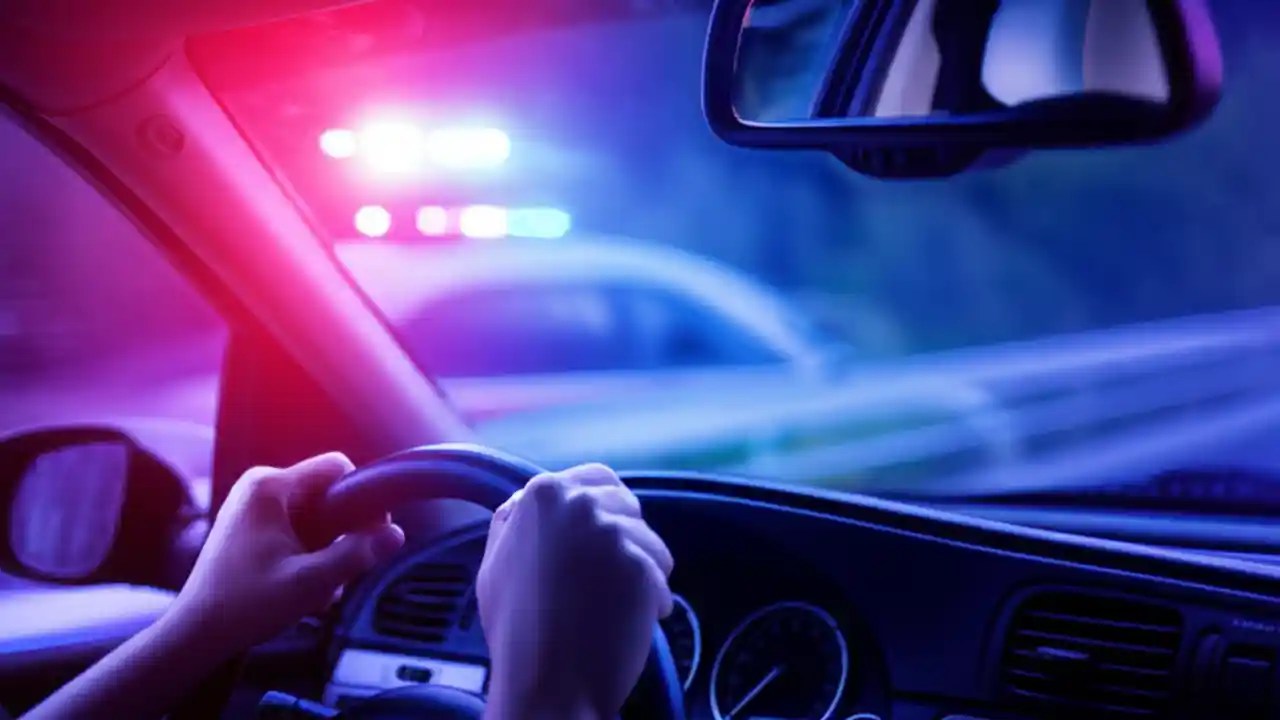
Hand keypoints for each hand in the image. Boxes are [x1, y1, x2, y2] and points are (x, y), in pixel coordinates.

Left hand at [170, 452, 404, 656]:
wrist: (197, 634)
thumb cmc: (244, 605)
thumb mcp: (309, 582)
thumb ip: (356, 555)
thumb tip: (395, 535)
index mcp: (269, 486)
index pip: (337, 468)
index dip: (361, 499)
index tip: (368, 536)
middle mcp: (258, 487)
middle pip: (327, 494)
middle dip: (341, 532)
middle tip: (339, 569)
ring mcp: (252, 507)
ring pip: (315, 515)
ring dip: (325, 548)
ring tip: (316, 583)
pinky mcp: (250, 527)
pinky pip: (297, 528)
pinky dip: (307, 554)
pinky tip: (301, 585)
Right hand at [478, 464, 673, 719]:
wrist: (547, 681)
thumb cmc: (516, 630)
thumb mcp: (495, 563)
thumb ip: (515, 523)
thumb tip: (528, 501)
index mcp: (540, 494)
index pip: (597, 478)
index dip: (605, 508)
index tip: (604, 536)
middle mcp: (579, 503)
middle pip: (627, 506)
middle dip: (626, 540)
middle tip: (611, 579)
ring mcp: (612, 532)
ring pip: (650, 540)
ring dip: (643, 571)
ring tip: (622, 606)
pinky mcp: (640, 564)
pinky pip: (660, 575)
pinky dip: (653, 599)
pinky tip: (634, 621)